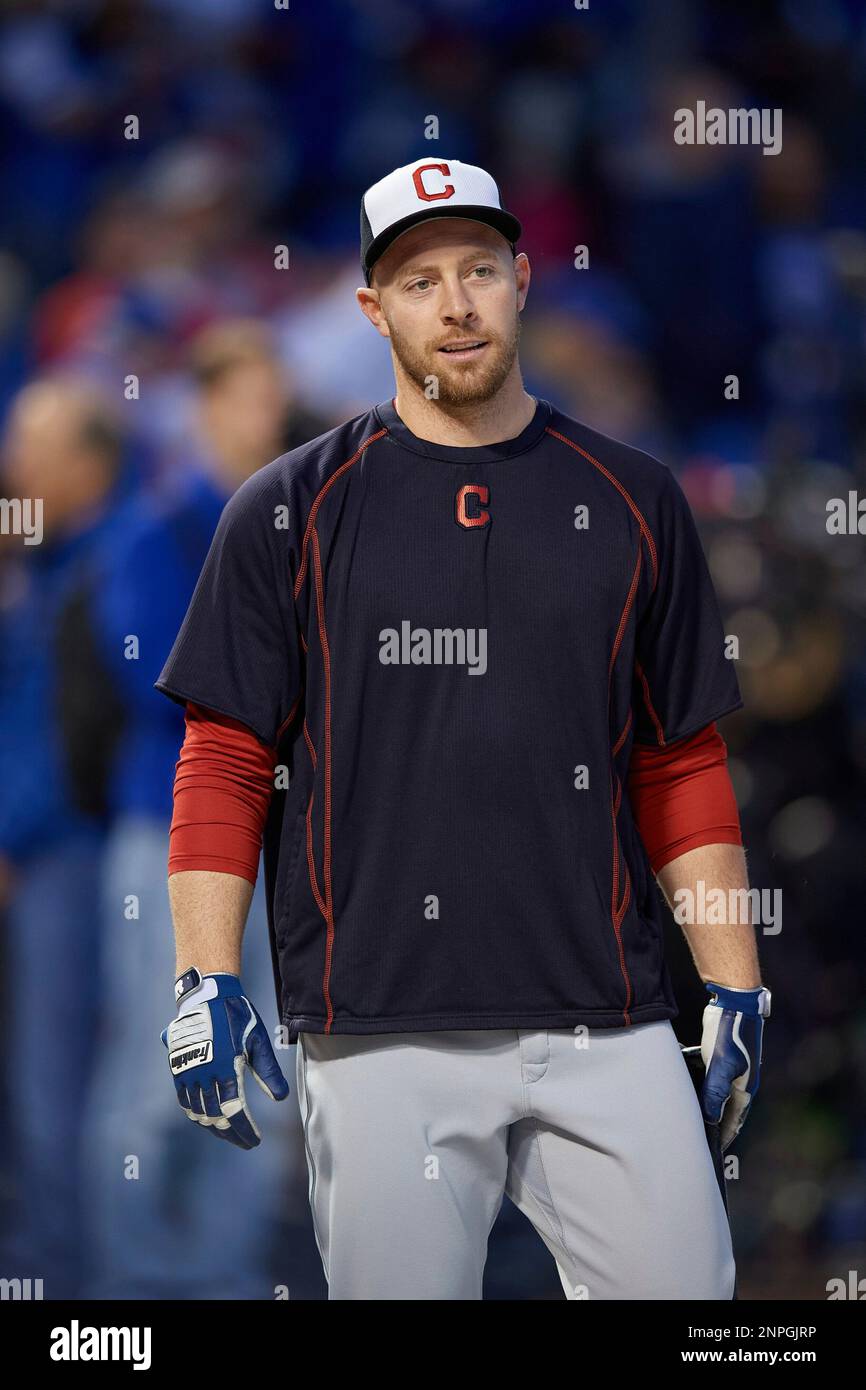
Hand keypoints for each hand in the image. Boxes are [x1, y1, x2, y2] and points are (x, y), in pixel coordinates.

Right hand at [162, 968, 288, 1148]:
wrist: (207, 995)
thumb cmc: (237, 1017)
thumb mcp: (258, 1041)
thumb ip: (268, 1072)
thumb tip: (279, 1098)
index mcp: (224, 1067)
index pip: (234, 1110)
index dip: (244, 1130)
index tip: (254, 1141)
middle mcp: (202, 1073)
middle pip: (215, 1116)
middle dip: (231, 1133)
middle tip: (245, 1141)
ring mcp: (187, 1071)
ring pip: (198, 1111)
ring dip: (214, 1126)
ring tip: (229, 1132)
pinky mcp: (177, 1068)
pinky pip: (184, 1100)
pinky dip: (196, 1113)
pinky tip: (207, 1118)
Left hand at [700, 982, 769, 1150]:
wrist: (734, 1004)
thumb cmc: (730, 1036)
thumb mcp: (721, 1066)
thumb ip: (715, 1093)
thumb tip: (709, 1119)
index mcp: (745, 1089)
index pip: (734, 1120)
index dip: (723, 1135)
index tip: (711, 1150)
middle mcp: (740, 1081)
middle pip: (725, 1109)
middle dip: (712, 1123)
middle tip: (696, 1136)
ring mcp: (730, 1068)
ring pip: (715, 1092)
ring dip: (704, 1102)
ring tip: (687, 1114)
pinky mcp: (720, 1056)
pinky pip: (708, 1076)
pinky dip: (698, 1081)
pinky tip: (683, 1082)